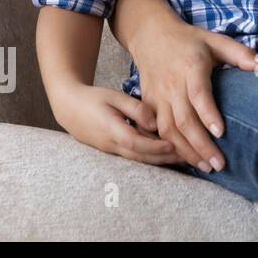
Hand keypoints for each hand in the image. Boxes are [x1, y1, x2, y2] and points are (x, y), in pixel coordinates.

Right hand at [50, 80, 178, 164]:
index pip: (136, 143)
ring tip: (182, 158)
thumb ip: (136, 109)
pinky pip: (133, 157)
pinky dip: (150, 157)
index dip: (156, 147)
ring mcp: (110, 151)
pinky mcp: (111, 151)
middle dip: (165, 159)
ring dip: (159, 160)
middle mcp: (111, 145)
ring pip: (138, 159)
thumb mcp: (115, 97)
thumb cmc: (93, 98)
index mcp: (111, 130)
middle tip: (188, 158)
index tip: (175, 146)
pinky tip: (165, 154)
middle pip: (141, 156)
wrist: (69, 108)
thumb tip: (154, 123)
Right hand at [132, 17, 257, 173]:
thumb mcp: (216, 40)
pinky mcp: (148, 107)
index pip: (198, 94)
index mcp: (191, 67)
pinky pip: (156, 132)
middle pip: (183, 120)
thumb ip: (240, 54)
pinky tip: (184, 160)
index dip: (209, 114)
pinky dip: (168, 148)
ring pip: (167, 131)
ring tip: (205, 167)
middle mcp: (172, 85)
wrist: (151, 36)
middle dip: (201, 144)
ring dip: (185, 151)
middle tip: (219, 164)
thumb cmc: (190, 41)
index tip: (222, 133)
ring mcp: (157, 97)